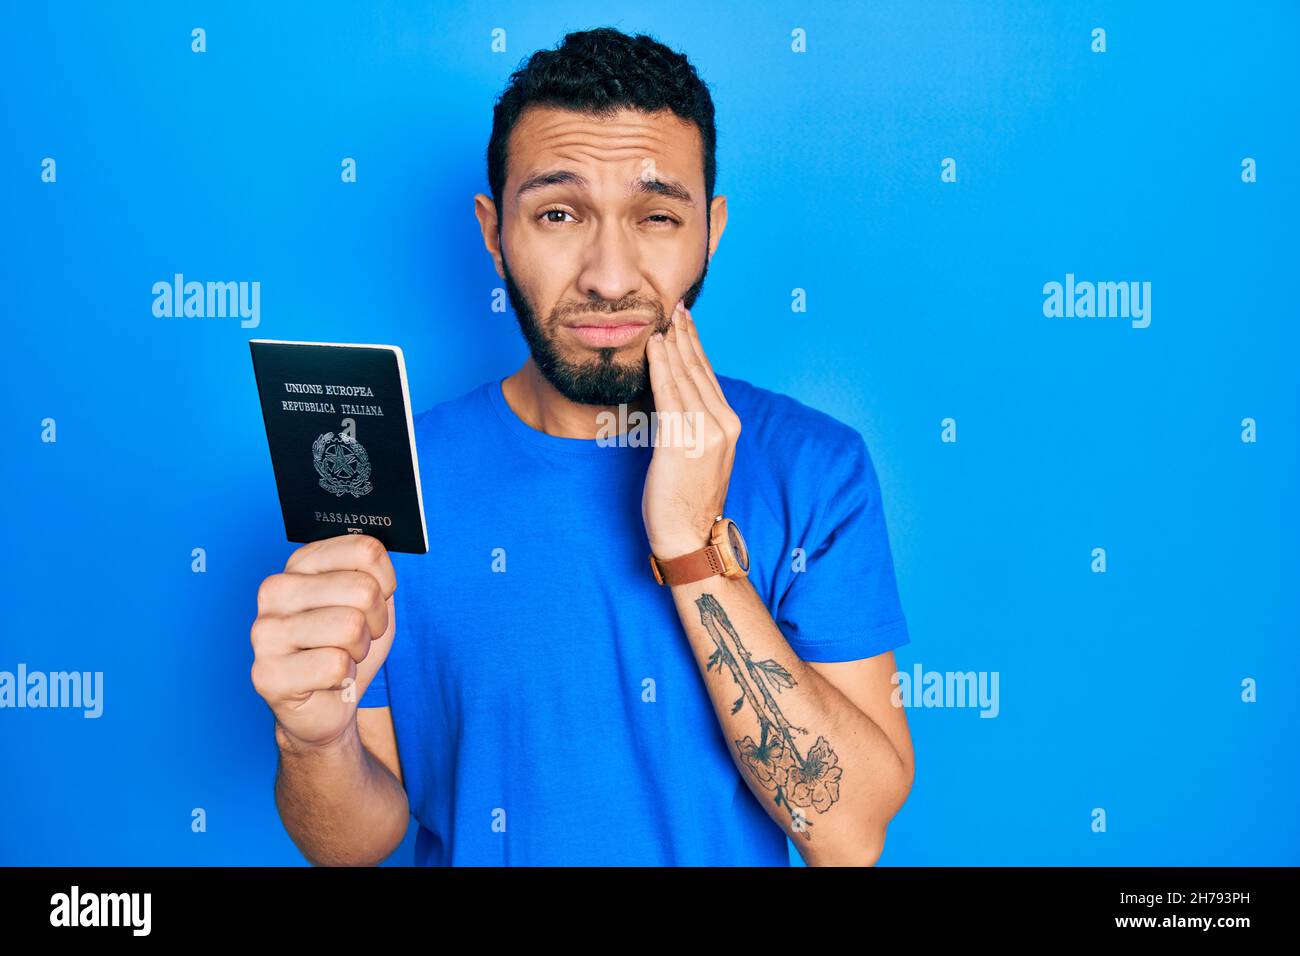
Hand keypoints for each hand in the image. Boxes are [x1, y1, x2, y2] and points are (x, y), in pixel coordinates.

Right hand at [249, 534, 396, 752]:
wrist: (326, 706)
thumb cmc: (348, 648)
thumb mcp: (373, 602)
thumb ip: (375, 573)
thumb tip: (376, 553)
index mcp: (301, 564)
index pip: (366, 550)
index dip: (386, 584)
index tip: (374, 601)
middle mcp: (276, 590)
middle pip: (363, 590)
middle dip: (375, 623)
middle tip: (357, 639)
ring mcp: (265, 631)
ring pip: (351, 626)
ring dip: (358, 651)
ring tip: (341, 657)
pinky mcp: (266, 672)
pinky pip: (335, 665)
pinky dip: (344, 677)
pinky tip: (327, 680)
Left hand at [642, 299, 741, 558]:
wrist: (688, 537)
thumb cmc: (686, 501)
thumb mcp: (699, 456)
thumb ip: (693, 426)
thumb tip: (674, 399)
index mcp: (728, 427)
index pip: (709, 377)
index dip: (696, 347)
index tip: (685, 323)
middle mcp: (722, 425)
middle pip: (700, 371)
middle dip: (686, 337)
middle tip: (675, 308)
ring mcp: (705, 433)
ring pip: (686, 377)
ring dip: (672, 344)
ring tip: (661, 320)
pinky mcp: (683, 441)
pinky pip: (669, 394)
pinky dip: (661, 366)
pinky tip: (654, 346)